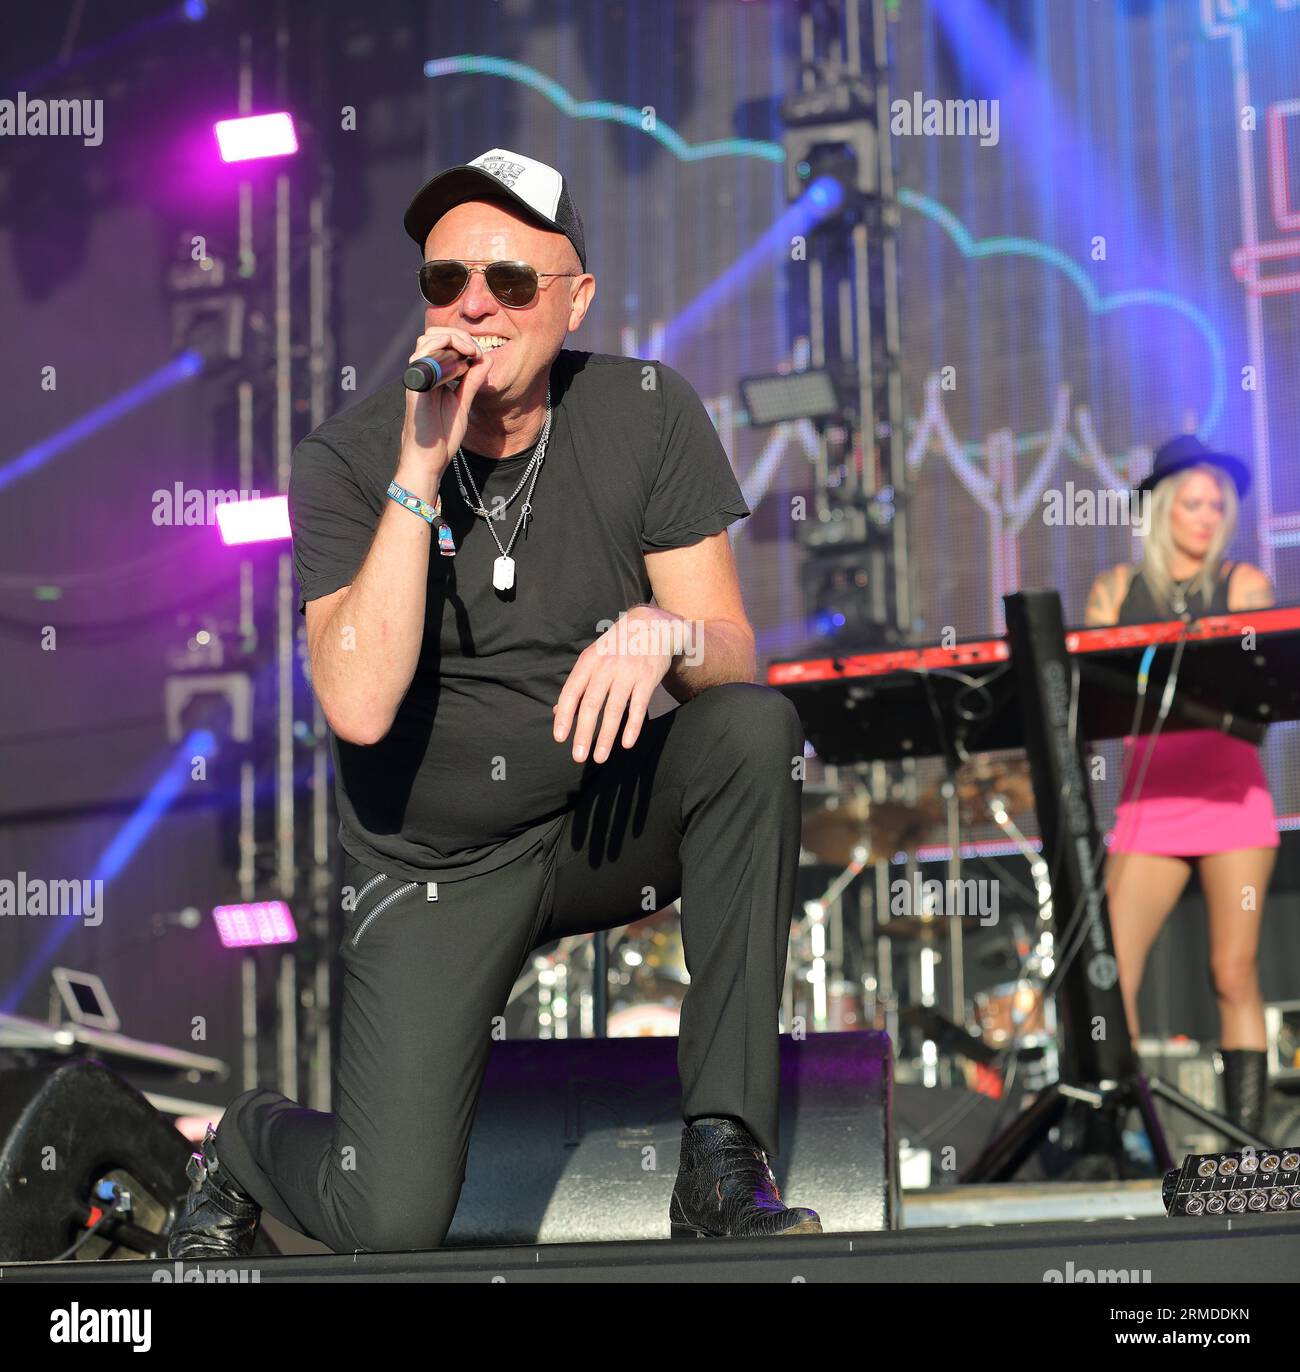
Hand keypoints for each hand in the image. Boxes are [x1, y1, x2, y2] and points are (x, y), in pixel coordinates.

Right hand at [396, 328, 494, 491]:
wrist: (430, 458)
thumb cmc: (443, 434)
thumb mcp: (463, 402)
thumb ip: (472, 381)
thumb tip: (486, 358)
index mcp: (433, 375)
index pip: (442, 342)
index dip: (462, 341)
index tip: (479, 356)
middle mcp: (423, 373)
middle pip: (433, 335)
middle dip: (458, 335)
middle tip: (475, 351)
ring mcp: (418, 378)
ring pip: (427, 340)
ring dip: (451, 339)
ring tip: (469, 352)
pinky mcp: (416, 387)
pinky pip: (422, 357)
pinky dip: (441, 350)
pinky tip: (459, 362)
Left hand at [552, 607, 678, 762]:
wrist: (652, 625)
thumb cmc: (617, 647)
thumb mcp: (593, 659)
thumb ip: (577, 686)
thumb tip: (557, 713)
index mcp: (588, 662)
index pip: (571, 692)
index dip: (564, 716)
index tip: (560, 739)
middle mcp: (606, 667)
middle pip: (591, 704)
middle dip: (583, 733)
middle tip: (578, 757)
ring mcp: (627, 672)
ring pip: (614, 709)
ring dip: (606, 736)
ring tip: (600, 757)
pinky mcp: (647, 678)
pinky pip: (639, 706)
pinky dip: (632, 726)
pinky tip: (626, 743)